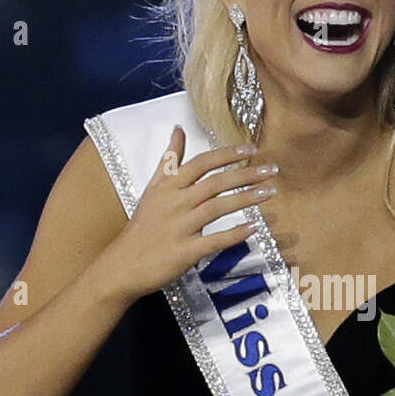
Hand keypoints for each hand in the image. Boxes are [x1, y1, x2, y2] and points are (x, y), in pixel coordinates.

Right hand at [100, 126, 278, 303]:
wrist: (123, 265)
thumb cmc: (142, 227)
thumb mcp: (153, 189)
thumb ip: (169, 160)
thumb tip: (178, 129)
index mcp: (168, 186)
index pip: (201, 163)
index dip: (227, 154)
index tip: (251, 150)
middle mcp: (175, 203)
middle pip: (215, 183)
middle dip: (245, 174)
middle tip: (271, 170)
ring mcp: (180, 227)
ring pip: (217, 207)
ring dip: (246, 199)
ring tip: (269, 192)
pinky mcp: (184, 251)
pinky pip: (214, 240)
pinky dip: (235, 234)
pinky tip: (254, 228)